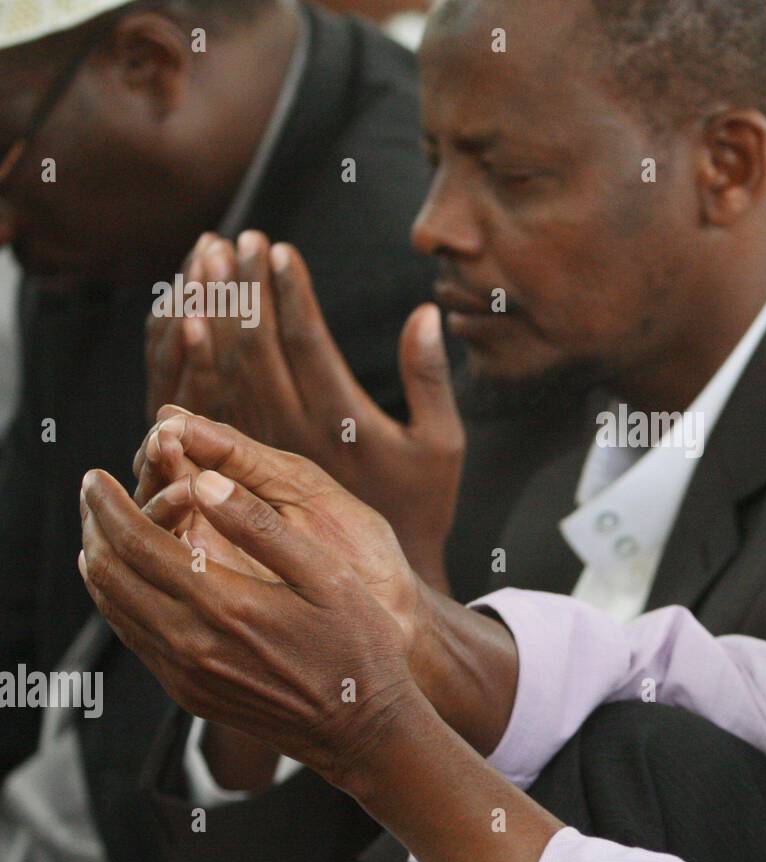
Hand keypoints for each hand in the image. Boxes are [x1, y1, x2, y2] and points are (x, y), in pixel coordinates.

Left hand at [125, 411, 517, 755]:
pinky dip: (118, 600)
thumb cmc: (356, 645)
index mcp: (225, 604)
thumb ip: (262, 526)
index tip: (95, 476)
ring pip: (115, 608)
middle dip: (95, 527)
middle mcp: (192, 643)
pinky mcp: (188, 692)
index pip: (138, 544)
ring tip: (101, 528)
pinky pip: (135, 638)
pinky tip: (127, 580)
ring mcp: (185, 673)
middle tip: (92, 493)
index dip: (108, 506)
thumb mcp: (326, 575)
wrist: (361, 728)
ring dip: (100, 562)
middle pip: (111, 575)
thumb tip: (205, 482)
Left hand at [145, 231, 462, 590]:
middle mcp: (291, 435)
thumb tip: (425, 313)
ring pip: (218, 367)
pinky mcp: (236, 460)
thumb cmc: (418, 504)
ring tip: (206, 257)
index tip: (279, 246)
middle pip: (252, 347)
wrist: (374, 577)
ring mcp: (256, 449)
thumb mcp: (442, 445)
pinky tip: (183, 310)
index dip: (289, 290)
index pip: (303, 341)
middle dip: (245, 287)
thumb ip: (429, 378)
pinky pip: (201, 396)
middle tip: (239, 239)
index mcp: (341, 424)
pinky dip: (185, 351)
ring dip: (210, 307)